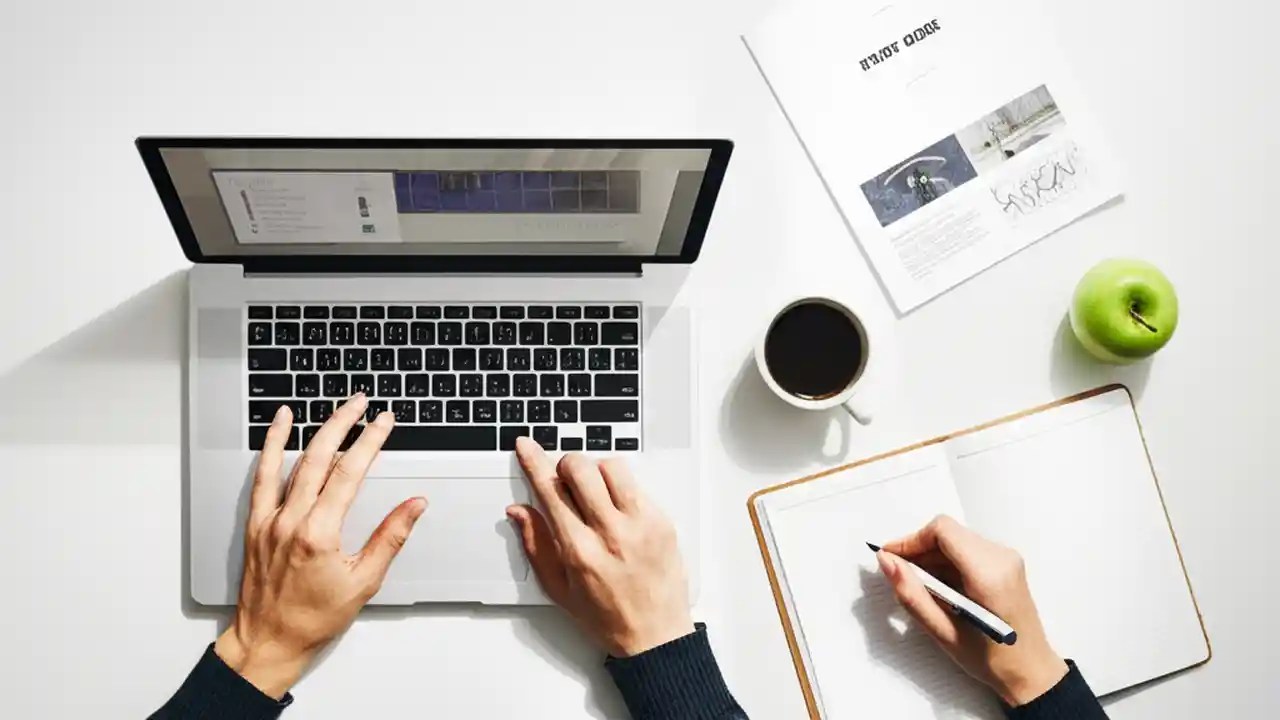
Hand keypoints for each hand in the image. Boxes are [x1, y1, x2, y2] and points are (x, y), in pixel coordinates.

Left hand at [214, 395, 426, 698]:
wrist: (268, 640)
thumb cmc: (314, 618)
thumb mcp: (364, 581)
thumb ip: (390, 537)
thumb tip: (414, 505)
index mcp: (320, 534)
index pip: (350, 473)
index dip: (370, 442)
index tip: (384, 423)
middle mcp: (291, 521)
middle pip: (321, 458)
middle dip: (344, 424)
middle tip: (362, 403)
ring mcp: (270, 520)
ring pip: (291, 461)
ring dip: (313, 429)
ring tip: (331, 407)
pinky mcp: (256, 524)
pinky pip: (262, 477)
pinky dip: (271, 447)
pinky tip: (279, 426)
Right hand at [506, 438, 694, 656]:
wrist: (656, 636)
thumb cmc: (608, 617)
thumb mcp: (559, 589)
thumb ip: (536, 545)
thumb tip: (519, 511)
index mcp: (581, 551)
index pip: (551, 492)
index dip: (534, 463)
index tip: (527, 446)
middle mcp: (612, 533)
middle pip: (581, 469)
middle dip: (565, 465)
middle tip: (563, 479)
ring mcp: (642, 524)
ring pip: (612, 467)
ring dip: (596, 472)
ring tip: (593, 494)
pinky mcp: (662, 521)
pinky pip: (637, 485)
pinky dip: (621, 488)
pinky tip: (617, 509)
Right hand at [878, 515, 1067, 706]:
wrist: (1031, 671)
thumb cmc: (992, 660)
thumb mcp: (944, 632)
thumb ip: (912, 594)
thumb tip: (886, 561)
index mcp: (989, 574)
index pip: (942, 530)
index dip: (910, 540)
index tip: (890, 558)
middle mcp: (1002, 557)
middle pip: (947, 533)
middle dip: (918, 550)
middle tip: (901, 577)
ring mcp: (1007, 558)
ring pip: (955, 540)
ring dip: (931, 558)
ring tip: (921, 589)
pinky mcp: (1005, 563)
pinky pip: (966, 550)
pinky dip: (946, 563)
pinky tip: (940, 589)